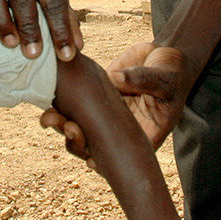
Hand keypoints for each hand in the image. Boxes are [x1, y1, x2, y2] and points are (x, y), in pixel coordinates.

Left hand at [40, 43, 185, 165]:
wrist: (163, 54)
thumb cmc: (172, 72)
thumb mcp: (164, 79)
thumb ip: (142, 79)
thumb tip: (116, 79)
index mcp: (142, 135)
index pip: (121, 159)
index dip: (103, 164)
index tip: (90, 160)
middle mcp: (120, 130)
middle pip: (93, 146)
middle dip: (75, 141)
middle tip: (66, 125)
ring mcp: (106, 114)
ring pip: (79, 126)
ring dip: (61, 124)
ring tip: (49, 115)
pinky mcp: (95, 95)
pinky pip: (74, 103)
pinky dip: (60, 102)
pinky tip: (48, 96)